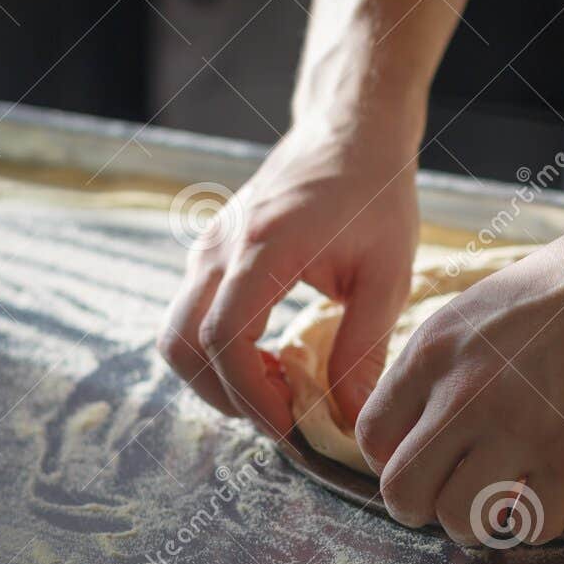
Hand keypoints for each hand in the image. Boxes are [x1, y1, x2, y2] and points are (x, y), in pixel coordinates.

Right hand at [158, 117, 420, 437]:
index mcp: (263, 247)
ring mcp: (207, 249)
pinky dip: (219, 354)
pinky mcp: (209, 254)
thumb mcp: (387, 276)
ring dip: (218, 379)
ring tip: (280, 393)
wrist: (349, 135)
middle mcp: (219, 248)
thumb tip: (348, 420)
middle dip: (226, 397)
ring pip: (176, 335)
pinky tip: (272, 362)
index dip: (251, 395)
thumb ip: (364, 348)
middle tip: (284, 419)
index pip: (224, 338)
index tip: (292, 427)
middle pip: (181, 345)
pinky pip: (191, 317)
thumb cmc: (375, 197)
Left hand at [354, 216, 563, 544]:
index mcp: (433, 351)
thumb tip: (424, 423)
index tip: (429, 462)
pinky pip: (532, 527)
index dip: (396, 461)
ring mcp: (518, 428)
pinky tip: (551, 497)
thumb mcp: (480, 308)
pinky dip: (536, 525)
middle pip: (403, 492)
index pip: (374, 438)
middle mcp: (463, 394)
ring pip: (460, 520)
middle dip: (424, 509)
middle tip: (456, 499)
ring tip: (504, 503)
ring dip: (478, 524)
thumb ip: (444, 365)